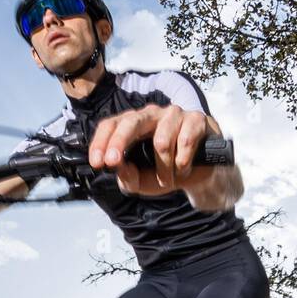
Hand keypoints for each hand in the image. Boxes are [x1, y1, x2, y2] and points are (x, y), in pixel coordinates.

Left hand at [89, 103, 213, 197]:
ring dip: (164, 169)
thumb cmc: (165, 174)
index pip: (111, 125)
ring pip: (161, 141)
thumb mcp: (140, 183)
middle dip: (119, 142)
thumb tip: (118, 166)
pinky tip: (184, 169)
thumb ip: (126, 177)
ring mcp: (174, 114)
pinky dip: (183, 163)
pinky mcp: (196, 119)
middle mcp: (151, 115)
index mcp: (133, 125)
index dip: (101, 142)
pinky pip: (185, 142)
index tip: (97, 162)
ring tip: (169, 179)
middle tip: (113, 162)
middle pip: (131, 121)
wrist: (199, 176)